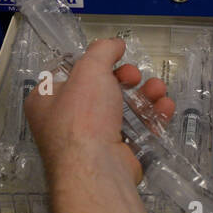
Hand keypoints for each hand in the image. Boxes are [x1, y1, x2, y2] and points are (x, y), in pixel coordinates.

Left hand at [24, 38, 174, 184]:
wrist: (96, 168)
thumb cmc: (83, 116)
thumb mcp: (90, 70)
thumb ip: (103, 50)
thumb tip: (114, 43)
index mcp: (47, 101)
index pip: (69, 75)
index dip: (93, 63)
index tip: (113, 57)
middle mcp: (65, 122)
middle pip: (100, 91)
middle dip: (125, 78)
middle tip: (134, 76)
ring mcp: (91, 141)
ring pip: (122, 110)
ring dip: (144, 95)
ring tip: (158, 90)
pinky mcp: (116, 155)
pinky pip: (136, 130)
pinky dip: (151, 117)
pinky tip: (165, 108)